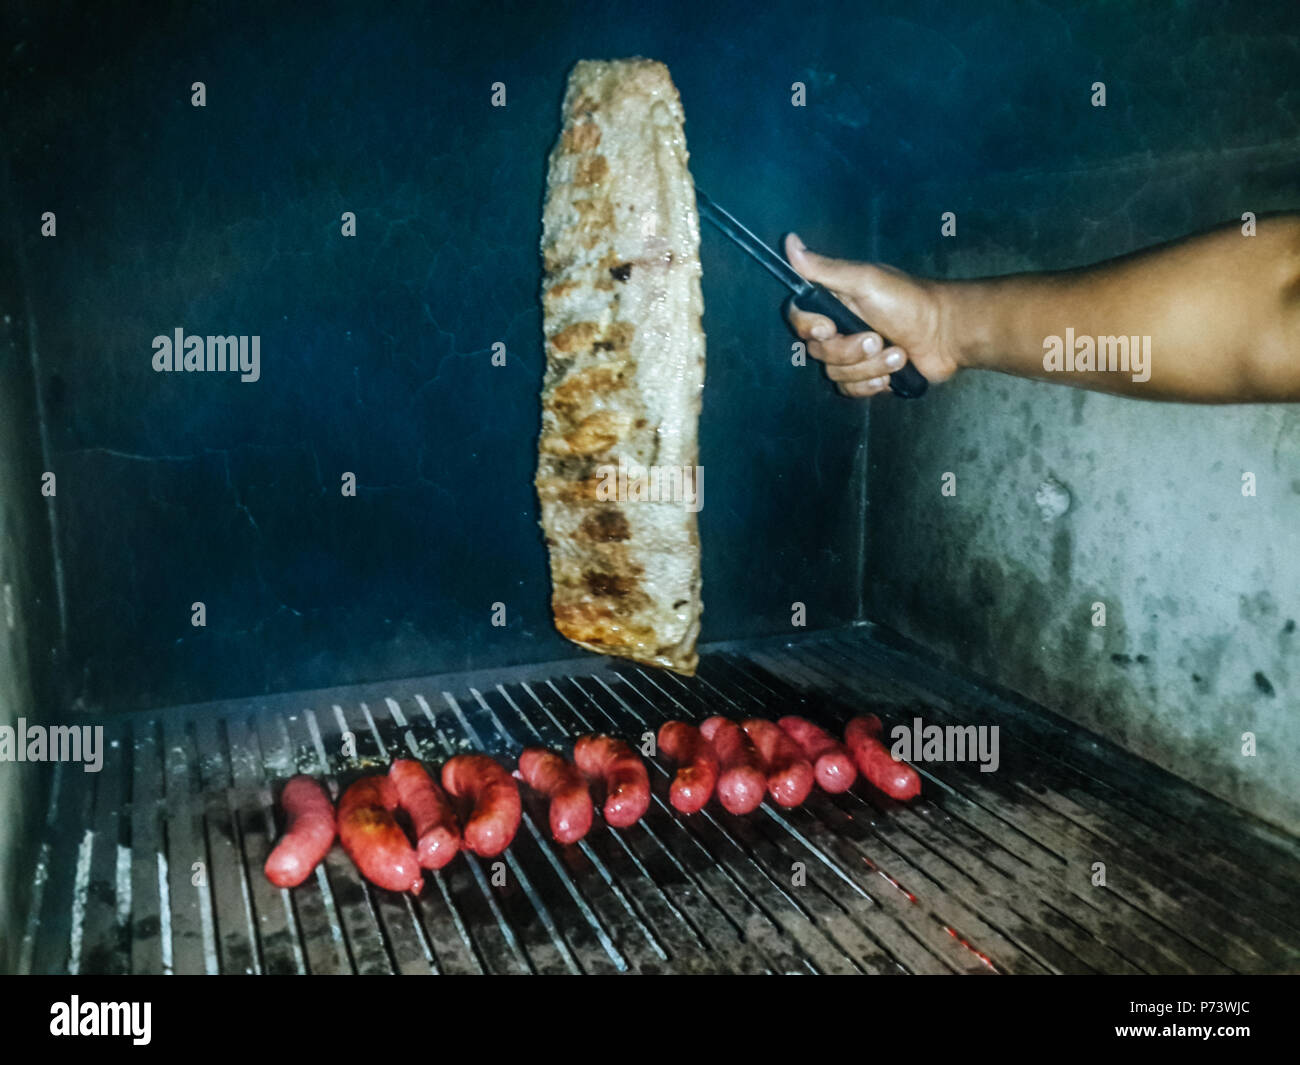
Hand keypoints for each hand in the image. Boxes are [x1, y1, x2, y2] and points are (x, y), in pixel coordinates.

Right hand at [784, 234, 960, 396]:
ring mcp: (853, 356)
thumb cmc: (909, 302)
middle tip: (878, 339)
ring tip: (897, 354)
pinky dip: (872, 383)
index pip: (799, 318)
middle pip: (817, 352)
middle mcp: (839, 329)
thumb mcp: (864, 280)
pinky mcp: (867, 376)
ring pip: (836, 374)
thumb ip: (824, 268)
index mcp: (835, 303)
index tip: (829, 329)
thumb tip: (789, 241)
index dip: (808, 328)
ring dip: (870, 367)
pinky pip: (850, 390)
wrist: (946, 334)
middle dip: (849, 351)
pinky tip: (893, 374)